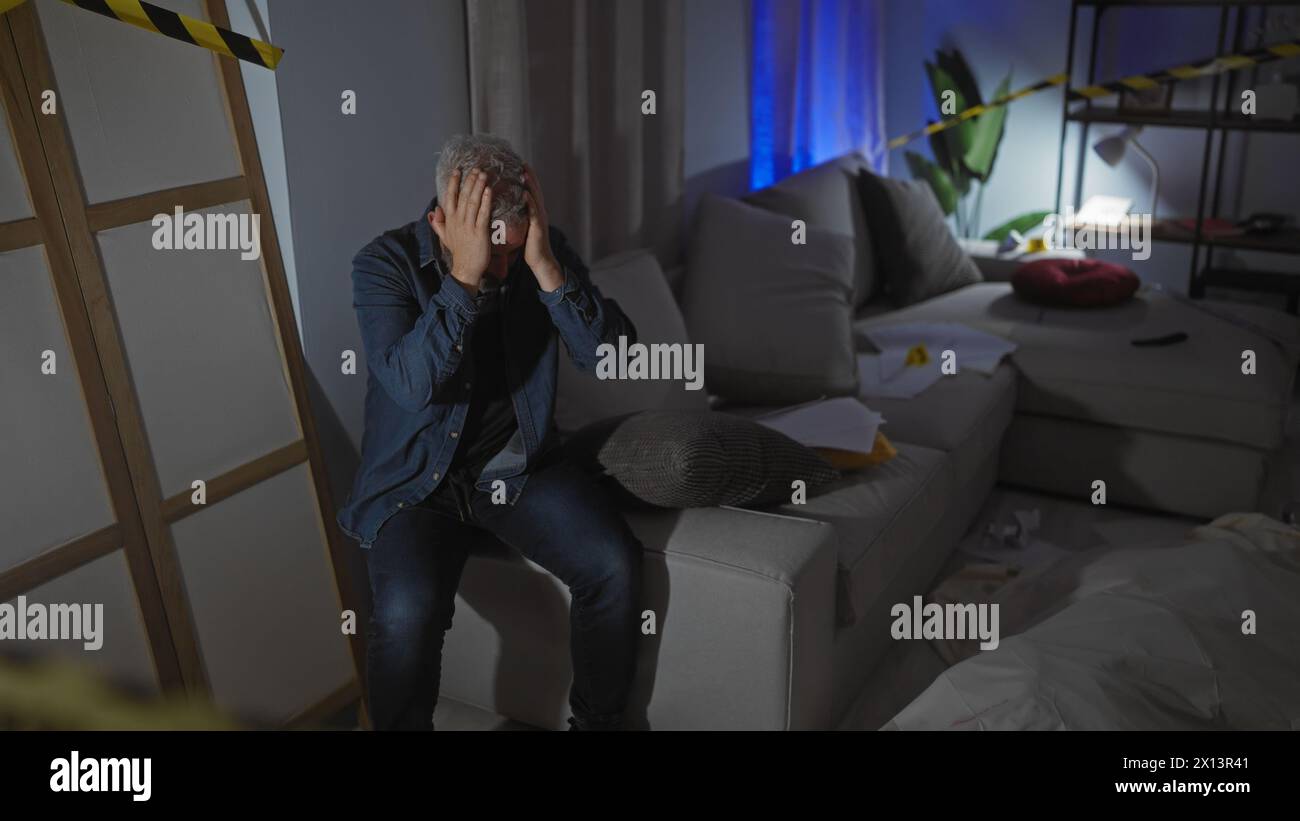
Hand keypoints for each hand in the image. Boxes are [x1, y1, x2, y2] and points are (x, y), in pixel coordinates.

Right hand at [430, 167, 492, 294]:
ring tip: (483, 174)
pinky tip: (489, 191)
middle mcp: (458, 220)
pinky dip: (486, 202)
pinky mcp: (480, 232)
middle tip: (476, 168)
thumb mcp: (444, 236)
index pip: (450, 197)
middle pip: (463, 196)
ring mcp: (468, 226)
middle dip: (469, 180)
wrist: (466, 269)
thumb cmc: (458, 252)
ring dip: (478, 187)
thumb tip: (434, 210)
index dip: (453, 183)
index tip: (457, 170)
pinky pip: (483, 214)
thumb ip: (438, 223)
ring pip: (473, 202)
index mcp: (450, 220)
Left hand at [521, 164, 563, 291]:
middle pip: (535, 191)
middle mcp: (539, 213)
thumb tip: (510, 209)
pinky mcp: (538, 228)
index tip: (521, 165)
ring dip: (531, 186)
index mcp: (535, 212)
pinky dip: (530, 203)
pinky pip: (534, 213)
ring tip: (525, 173)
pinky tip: (525, 195)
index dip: (528, 179)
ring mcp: (540, 219)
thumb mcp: (523, 228)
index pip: (531, 192)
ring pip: (536, 199)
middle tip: (524, 162)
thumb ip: (520, 217)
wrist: (540, 261)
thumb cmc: (530, 247)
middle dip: (530, 176)